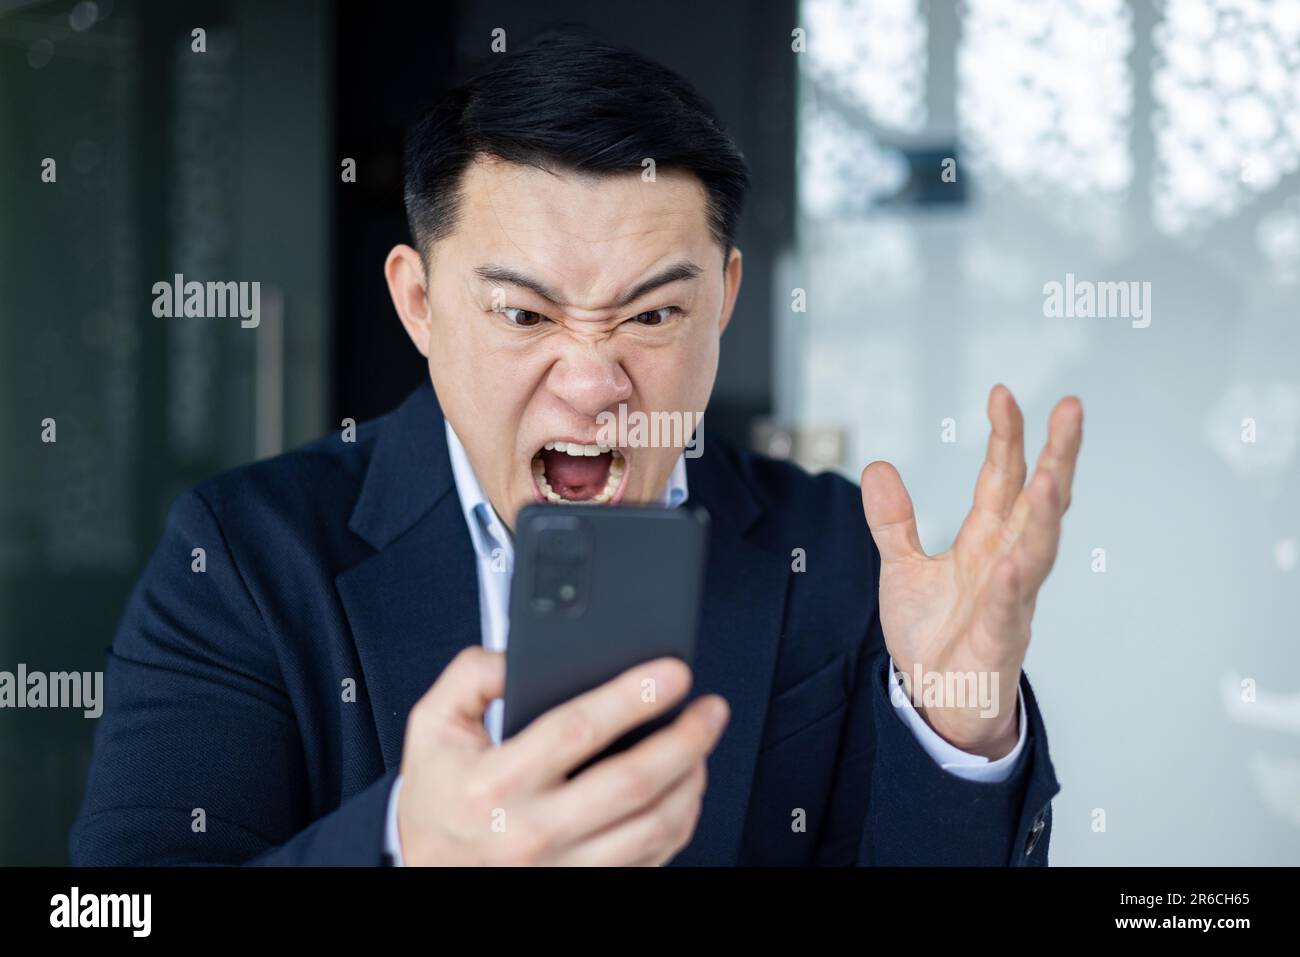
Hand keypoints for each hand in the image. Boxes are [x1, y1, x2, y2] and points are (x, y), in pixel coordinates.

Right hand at [395, 647, 728, 864]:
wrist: (427, 873)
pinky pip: (652, 858)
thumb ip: (471, 676)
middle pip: (633, 782)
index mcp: (497, 782)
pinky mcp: (584, 888)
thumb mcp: (431, 726)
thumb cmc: (438, 798)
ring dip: (692, 780)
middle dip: (686, 739)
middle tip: (710, 709)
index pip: (578, 730)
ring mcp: (564, 868)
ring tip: (703, 744)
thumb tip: (521, 655)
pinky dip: (680, 821)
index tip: (673, 673)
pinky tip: (685, 789)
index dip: (634, 696)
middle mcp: (533, 831)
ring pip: (653, 826)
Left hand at [860, 385, 1081, 757]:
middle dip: (1057, 455)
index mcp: (985, 539)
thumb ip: (893, 520)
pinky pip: (1009, 609)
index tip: (1003, 393)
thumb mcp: (902, 567)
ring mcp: (1010, 599)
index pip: (1002, 477)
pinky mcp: (1000, 640)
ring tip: (1054, 475)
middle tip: (1072, 408)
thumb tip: (877, 466)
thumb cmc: (933, 635)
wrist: (935, 699)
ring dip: (1047, 514)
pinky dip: (1012, 586)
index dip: (1005, 436)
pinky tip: (1015, 562)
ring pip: (1038, 549)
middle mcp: (1007, 561)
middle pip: (1039, 500)